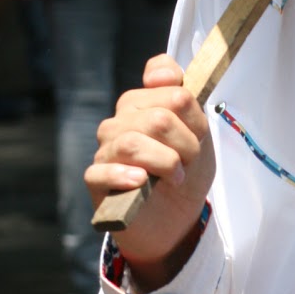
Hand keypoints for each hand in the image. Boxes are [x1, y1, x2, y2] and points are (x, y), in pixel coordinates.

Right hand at [85, 55, 214, 287]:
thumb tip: (162, 74)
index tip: (198, 133)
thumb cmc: (184, 171)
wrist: (175, 219)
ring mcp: (106, 148)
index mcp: (142, 101)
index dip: (192, 115)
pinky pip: (103, 170)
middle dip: (186, 145)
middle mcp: (120, 119)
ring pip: (133, 142)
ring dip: (166, 163)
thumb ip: (185, 98)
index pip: (170, 87)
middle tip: (189, 163)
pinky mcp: (96, 178)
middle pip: (159, 118)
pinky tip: (141, 182)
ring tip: (175, 178)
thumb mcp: (198, 133)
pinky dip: (125, 176)